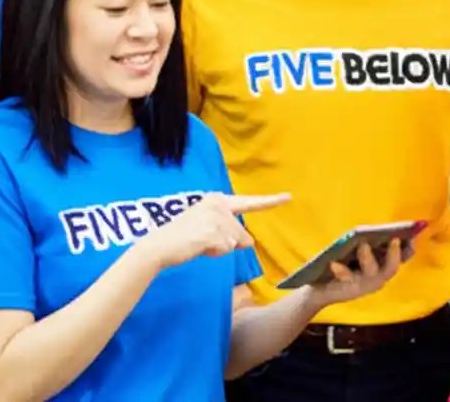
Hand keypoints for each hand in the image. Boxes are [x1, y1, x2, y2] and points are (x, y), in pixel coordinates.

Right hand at [138, 193, 289, 270]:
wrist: (160, 245)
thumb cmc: (183, 237)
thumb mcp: (208, 228)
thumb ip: (230, 231)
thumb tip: (248, 241)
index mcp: (217, 200)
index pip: (248, 202)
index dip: (270, 201)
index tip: (288, 197)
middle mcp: (218, 204)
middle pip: (240, 233)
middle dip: (227, 242)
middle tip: (202, 240)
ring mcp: (216, 217)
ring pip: (234, 243)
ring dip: (219, 248)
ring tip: (198, 243)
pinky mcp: (213, 232)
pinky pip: (225, 249)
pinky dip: (214, 253)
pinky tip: (198, 247)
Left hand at [307, 238, 409, 307]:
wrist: (321, 285)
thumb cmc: (343, 260)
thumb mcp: (358, 247)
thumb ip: (373, 239)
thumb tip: (387, 229)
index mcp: (383, 265)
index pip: (402, 257)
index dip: (409, 248)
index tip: (414, 236)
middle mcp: (377, 276)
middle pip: (390, 268)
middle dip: (394, 255)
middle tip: (394, 240)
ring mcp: (364, 283)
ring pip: (371, 273)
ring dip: (368, 258)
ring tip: (363, 245)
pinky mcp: (348, 288)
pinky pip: (347, 279)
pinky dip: (341, 271)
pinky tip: (334, 264)